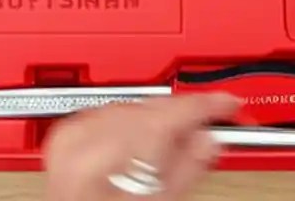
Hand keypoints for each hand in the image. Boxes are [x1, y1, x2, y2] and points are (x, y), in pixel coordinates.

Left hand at [42, 94, 240, 200]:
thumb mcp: (160, 200)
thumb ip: (187, 169)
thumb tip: (209, 138)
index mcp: (111, 159)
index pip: (169, 114)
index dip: (207, 105)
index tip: (228, 103)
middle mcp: (85, 140)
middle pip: (149, 108)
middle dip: (182, 115)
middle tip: (210, 125)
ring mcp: (71, 136)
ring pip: (132, 107)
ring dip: (157, 120)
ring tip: (175, 143)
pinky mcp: (65, 136)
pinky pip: (110, 115)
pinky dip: (131, 124)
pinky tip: (143, 142)